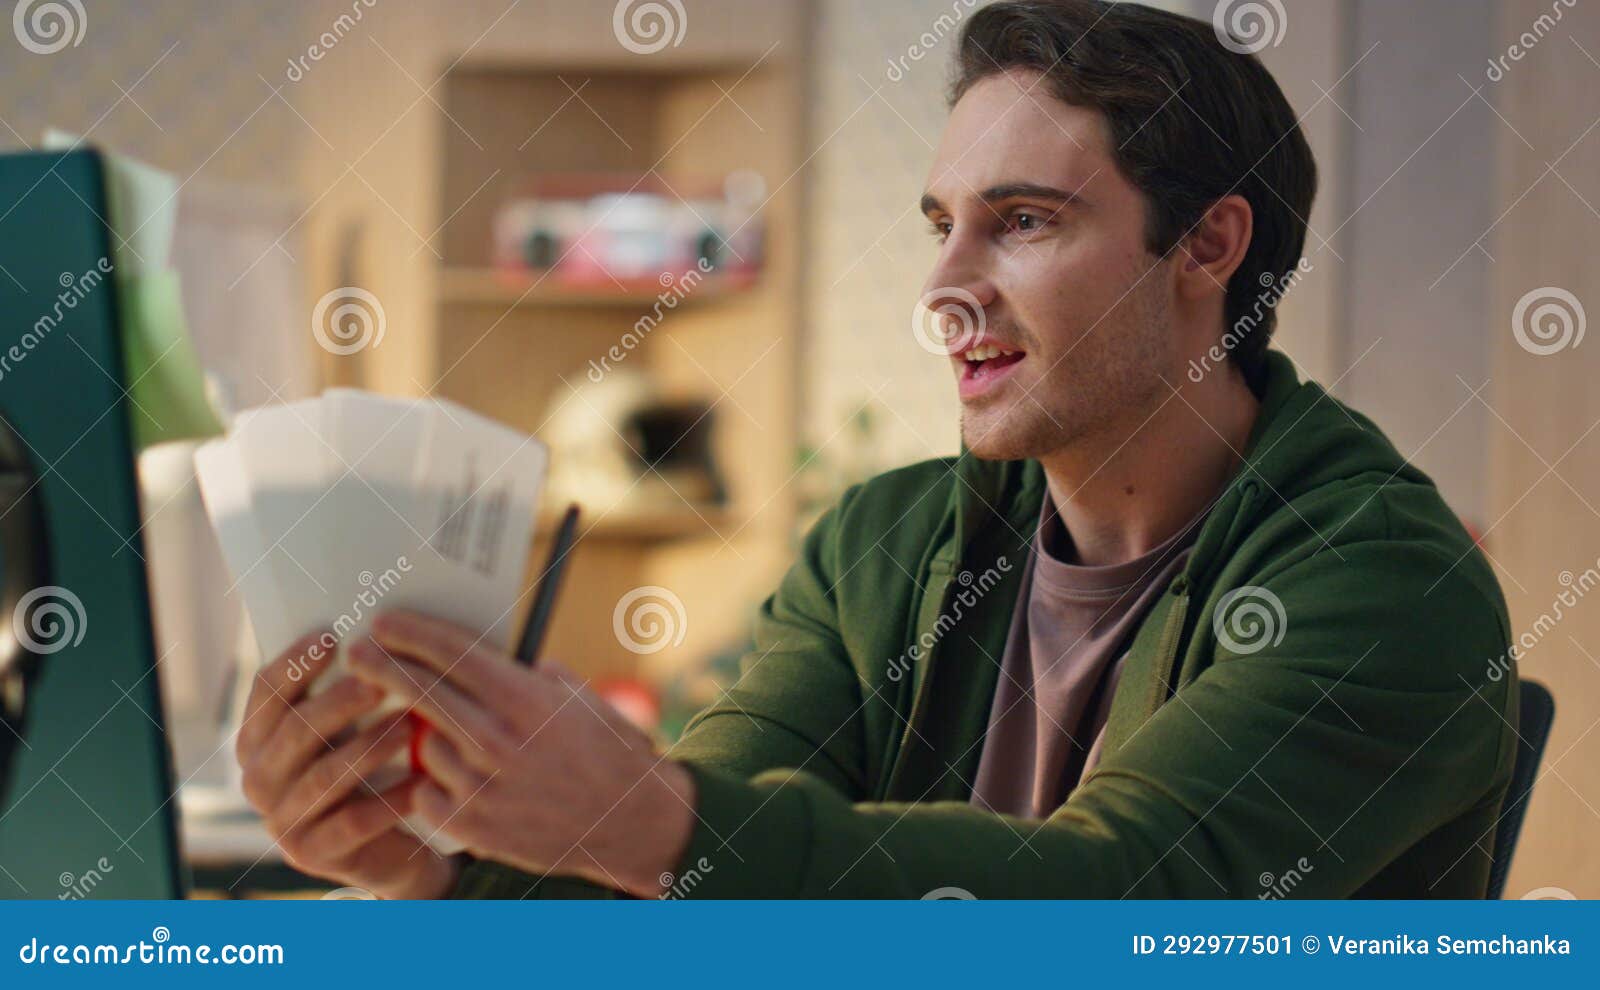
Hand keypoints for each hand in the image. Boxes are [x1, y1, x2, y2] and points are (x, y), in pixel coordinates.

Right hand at [235, 632, 462, 898]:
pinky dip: (389, 800)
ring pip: (324, 777)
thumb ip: (345, 686)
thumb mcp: (347, 727)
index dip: (295, 662)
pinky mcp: (312, 855)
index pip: (266, 692)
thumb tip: (374, 628)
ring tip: (408, 724)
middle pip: (295, 731)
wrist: (384, 845)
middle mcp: (258, 780)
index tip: (331, 635)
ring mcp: (282, 822)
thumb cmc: (366, 768)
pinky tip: (422, 780)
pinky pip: (352, 822)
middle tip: (380, 681)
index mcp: (257, 740)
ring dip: (368, 748)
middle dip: (338, 703)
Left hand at [347, 610, 695, 898]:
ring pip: (422, 744)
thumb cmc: (605, 750)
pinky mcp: (473, 825)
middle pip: (419, 691)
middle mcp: (499, 738)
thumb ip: (524, 676)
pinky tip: (463, 780)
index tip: (383, 621)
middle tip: (357, 653)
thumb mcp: (576, 696)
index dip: (411, 633)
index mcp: (526, 698)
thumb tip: (475, 657)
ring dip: (427, 736)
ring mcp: (483, 784)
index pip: (452, 653)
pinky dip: (436, 784)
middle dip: (381, 666)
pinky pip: (428, 791)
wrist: (629, 823)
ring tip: (456, 740)